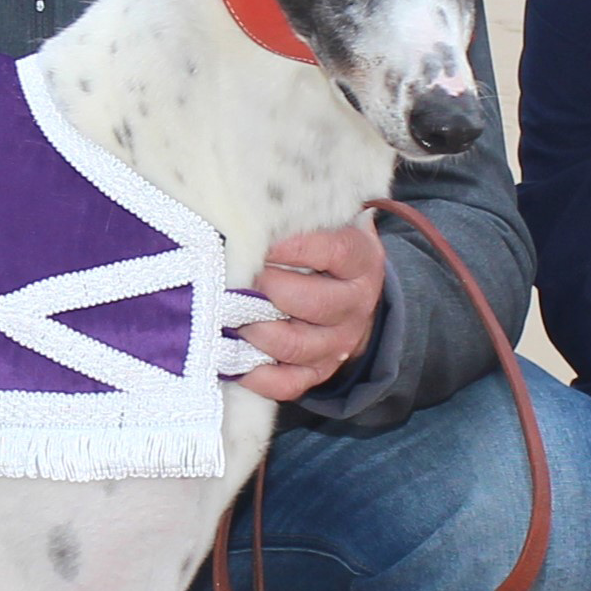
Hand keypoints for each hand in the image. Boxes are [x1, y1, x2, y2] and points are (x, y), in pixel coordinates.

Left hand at [237, 221, 386, 402]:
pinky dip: (254, 375)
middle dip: (268, 289)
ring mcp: (337, 343)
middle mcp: (355, 306)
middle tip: (238, 277)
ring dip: (254, 330)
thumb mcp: (330, 224)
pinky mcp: (318, 372)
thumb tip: (256, 206)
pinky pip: (286, 384)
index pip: (333, 252)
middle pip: (313, 304)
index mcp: (361, 263)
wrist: (356, 294)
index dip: (295, 247)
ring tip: (229, 313)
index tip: (262, 242)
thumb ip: (304, 215)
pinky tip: (230, 354)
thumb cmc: (326, 251)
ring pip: (294, 346)